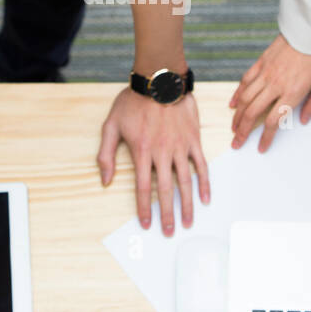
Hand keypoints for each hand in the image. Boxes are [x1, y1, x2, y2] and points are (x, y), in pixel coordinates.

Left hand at [97, 87, 209, 235]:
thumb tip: (105, 180)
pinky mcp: (193, 140)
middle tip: (169, 231)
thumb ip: (105, 154)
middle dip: (167, 214)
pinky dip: (204, 183)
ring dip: (187, 204)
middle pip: (165, 191)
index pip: (143, 188)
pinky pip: (201, 165)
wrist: (159, 80)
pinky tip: (205, 198)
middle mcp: (162, 153)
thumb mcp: (111, 125)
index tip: (146, 224)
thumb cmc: (134, 101)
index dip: (144, 209)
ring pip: (185, 182)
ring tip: (189, 222)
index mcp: (141, 152)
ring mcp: (179, 147)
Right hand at [228, 32, 310, 151]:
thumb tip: (304, 120)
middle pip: (253, 113)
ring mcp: (266, 73)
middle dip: (243, 131)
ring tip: (234, 127)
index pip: (274, 121)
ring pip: (246, 98)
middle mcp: (275, 85)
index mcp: (293, 93)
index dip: (266, 137)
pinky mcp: (261, 63)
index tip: (261, 147)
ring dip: (237, 116)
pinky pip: (246, 81)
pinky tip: (233, 103)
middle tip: (236, 143)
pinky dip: (238, 94)